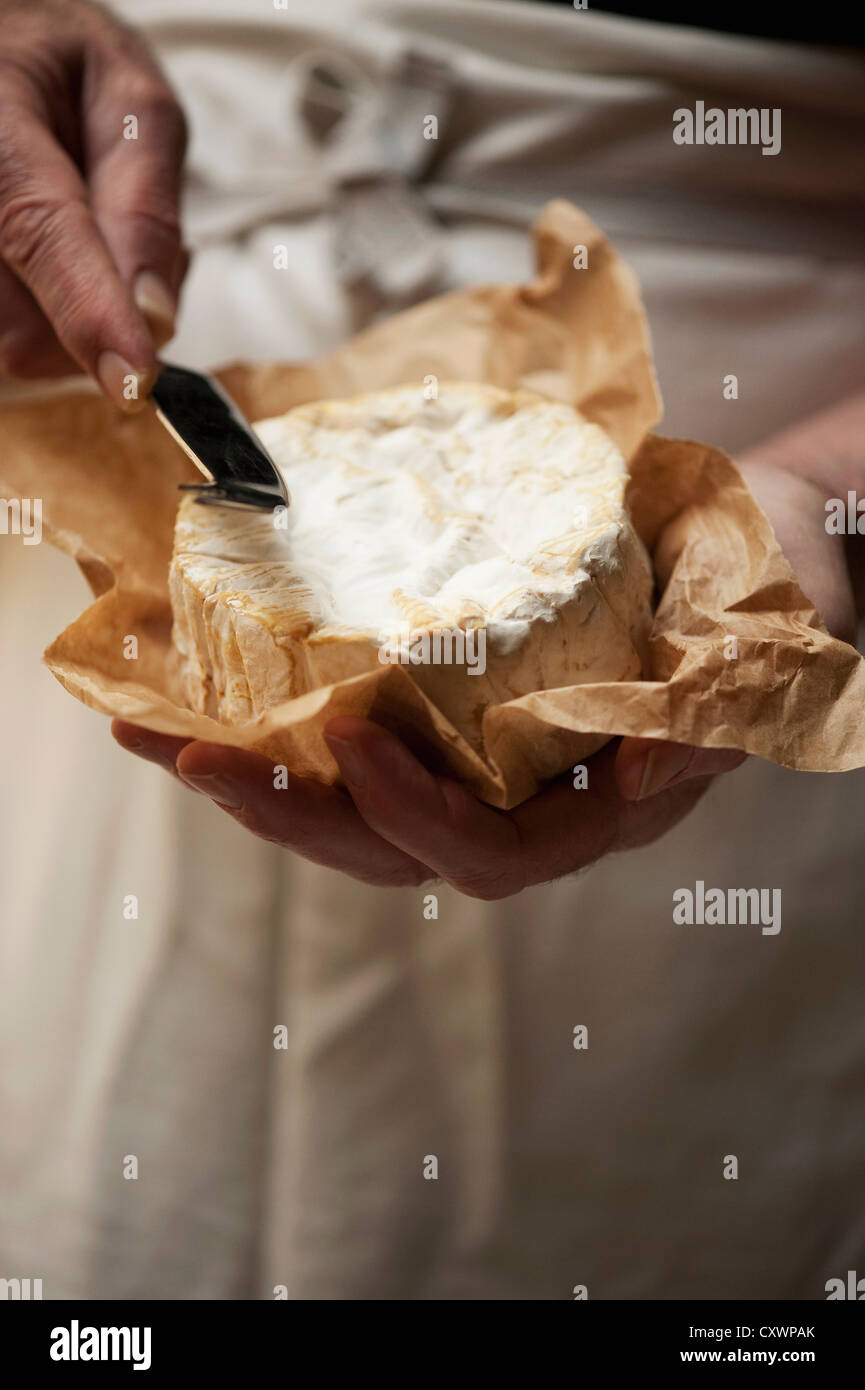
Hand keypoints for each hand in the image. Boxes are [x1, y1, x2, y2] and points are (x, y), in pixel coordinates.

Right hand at [0, 0, 187, 405]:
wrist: (5, 52)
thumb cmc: (69, 67)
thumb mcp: (132, 101)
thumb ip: (147, 205)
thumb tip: (156, 316)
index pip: (42, 233)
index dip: (91, 313)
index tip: (135, 378)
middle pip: (24, 325)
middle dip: (101, 317)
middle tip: (128, 241)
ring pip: (19, 344)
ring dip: (81, 320)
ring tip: (93, 234)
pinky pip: (13, 337)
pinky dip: (57, 317)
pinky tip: (67, 260)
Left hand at [110, 397, 862, 898]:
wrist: (741, 553)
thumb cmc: (751, 592)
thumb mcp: (750, 644)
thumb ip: (712, 710)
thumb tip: (650, 773)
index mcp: (593, 809)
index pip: (489, 850)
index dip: (412, 809)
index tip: (347, 731)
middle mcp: (522, 806)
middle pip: (386, 849)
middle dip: (284, 812)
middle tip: (190, 756)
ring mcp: (474, 769)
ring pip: (347, 811)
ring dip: (247, 776)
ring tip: (153, 732)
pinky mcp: (441, 724)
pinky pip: (343, 749)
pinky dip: (267, 727)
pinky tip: (196, 694)